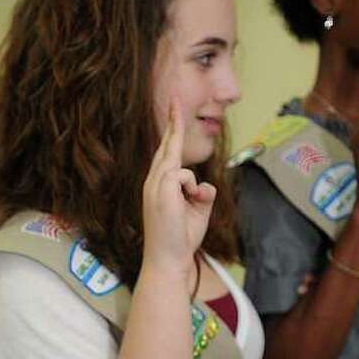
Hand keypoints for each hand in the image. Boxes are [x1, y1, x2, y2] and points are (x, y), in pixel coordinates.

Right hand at [141, 99, 216, 275]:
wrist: (168, 258)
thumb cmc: (181, 238)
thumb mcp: (198, 210)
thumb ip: (202, 192)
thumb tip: (205, 184)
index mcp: (158, 186)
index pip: (165, 153)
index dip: (171, 131)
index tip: (174, 110)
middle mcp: (153, 181)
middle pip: (166, 147)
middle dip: (173, 123)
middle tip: (175, 100)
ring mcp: (154, 184)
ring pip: (180, 166)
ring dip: (192, 189)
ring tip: (188, 209)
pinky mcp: (161, 187)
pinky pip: (185, 176)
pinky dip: (192, 191)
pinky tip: (186, 206)